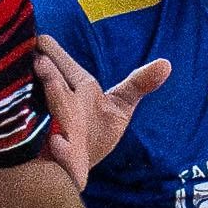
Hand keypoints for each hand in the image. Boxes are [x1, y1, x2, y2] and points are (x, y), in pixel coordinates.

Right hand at [39, 42, 167, 191]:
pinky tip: (58, 143)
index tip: (42, 39)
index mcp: (78, 87)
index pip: (65, 65)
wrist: (77, 168)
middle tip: (40, 60)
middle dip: (48, 74)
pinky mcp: (61, 156)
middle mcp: (62, 104)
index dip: (53, 52)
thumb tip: (167, 64)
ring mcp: (57, 128)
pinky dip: (60, 149)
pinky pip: (60, 152)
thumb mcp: (119, 106)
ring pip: (54, 112)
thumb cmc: (95, 131)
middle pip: (54, 85)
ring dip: (52, 100)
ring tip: (49, 84)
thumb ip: (140, 83)